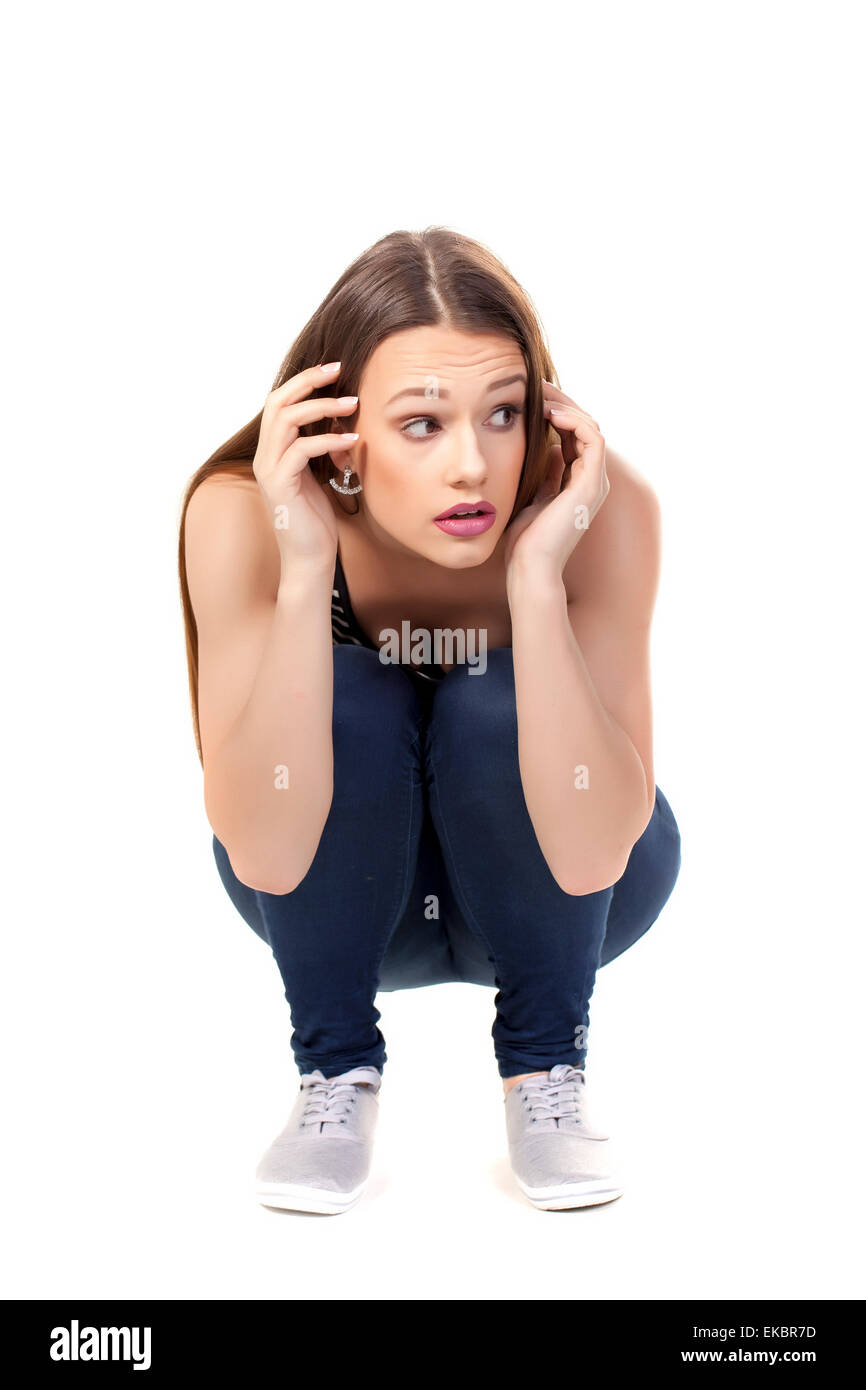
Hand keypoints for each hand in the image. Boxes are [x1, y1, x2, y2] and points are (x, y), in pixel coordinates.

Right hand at [253, 361, 357, 574]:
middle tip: (339, 369)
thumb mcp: (320, 476)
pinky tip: (353, 440)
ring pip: (286, 420)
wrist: (309, 560)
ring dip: (322, 406)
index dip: (304, 382)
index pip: (281, 403)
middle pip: (278, 402)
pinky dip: (328, 440)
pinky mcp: (280, 485)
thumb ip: (322, 448)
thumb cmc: (317, 521)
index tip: (334, 369)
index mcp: (273, 451)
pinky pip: (301, 450)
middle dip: (308, 381)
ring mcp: (269, 470)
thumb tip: (342, 422)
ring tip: (353, 403)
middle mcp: (265, 456)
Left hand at [502, 378, 608, 583]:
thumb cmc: (524, 541)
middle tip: (536, 384)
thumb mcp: (532, 496)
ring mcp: (594, 482)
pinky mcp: (591, 484)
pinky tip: (550, 414)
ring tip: (542, 394)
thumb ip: (544, 474)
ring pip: (591, 427)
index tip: (530, 395)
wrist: (530, 568)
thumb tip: (546, 449)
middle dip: (561, 402)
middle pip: (583, 427)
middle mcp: (590, 480)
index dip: (554, 412)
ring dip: (567, 406)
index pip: (572, 436)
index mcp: (577, 482)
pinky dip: (574, 421)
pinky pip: (593, 439)